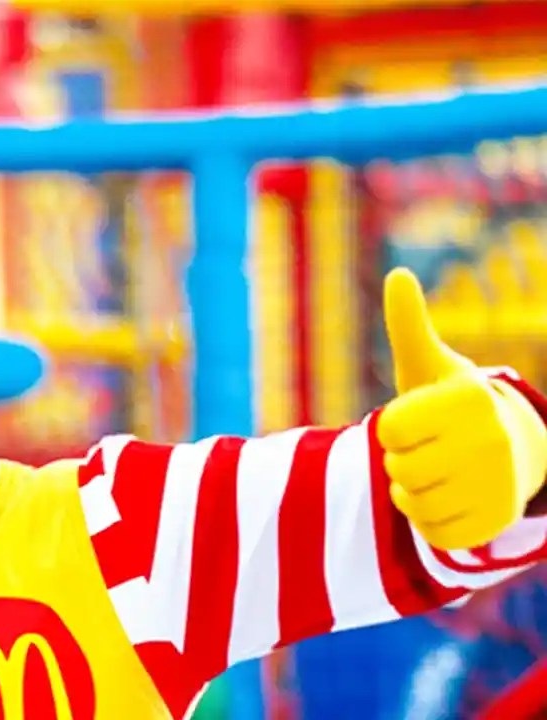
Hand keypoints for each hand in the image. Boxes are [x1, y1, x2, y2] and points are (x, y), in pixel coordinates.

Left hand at [377, 267, 546, 549]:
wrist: (513, 450)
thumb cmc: (454, 403)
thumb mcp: (430, 365)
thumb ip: (409, 325)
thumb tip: (398, 274)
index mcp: (472, 399)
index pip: (390, 428)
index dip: (392, 427)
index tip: (415, 420)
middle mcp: (494, 441)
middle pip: (399, 468)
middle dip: (401, 461)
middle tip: (427, 449)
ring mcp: (502, 485)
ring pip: (414, 503)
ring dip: (411, 492)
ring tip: (434, 473)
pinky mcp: (498, 523)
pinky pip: (434, 533)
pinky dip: (428, 522)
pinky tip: (444, 501)